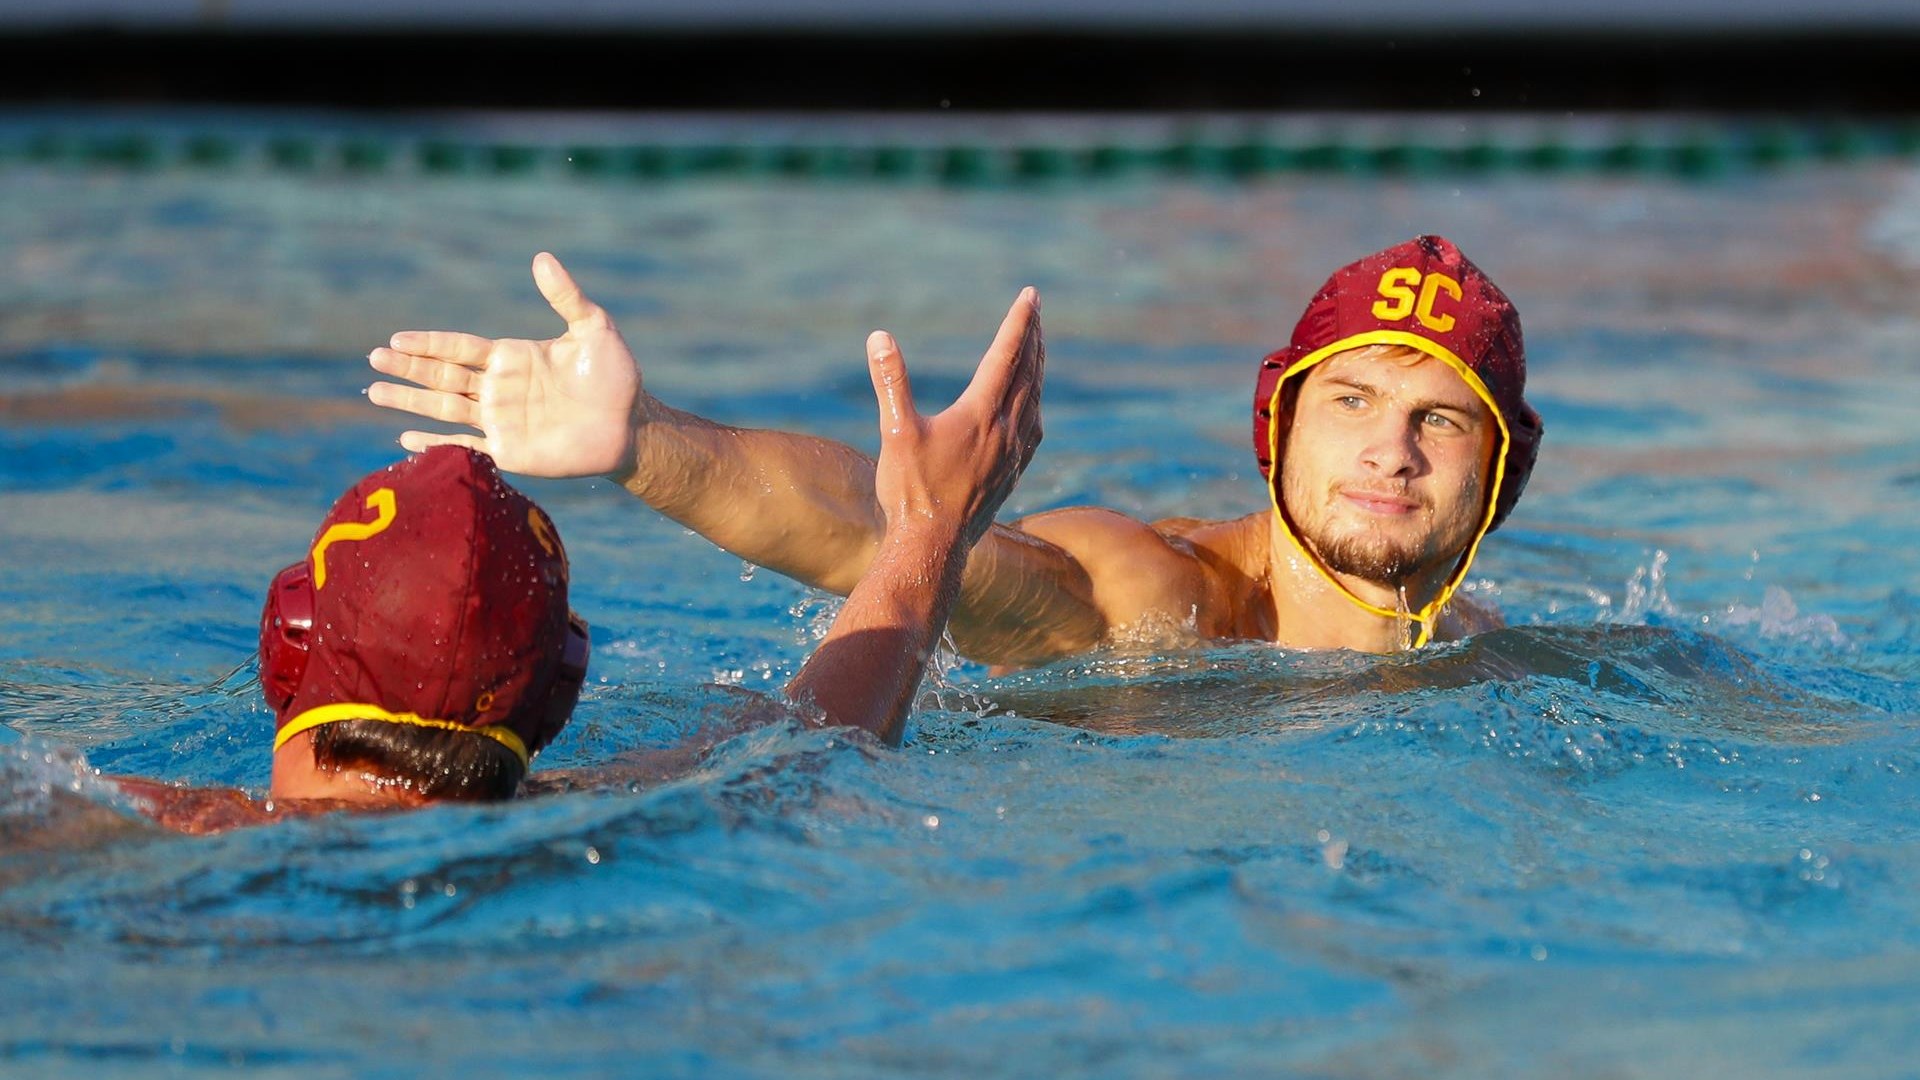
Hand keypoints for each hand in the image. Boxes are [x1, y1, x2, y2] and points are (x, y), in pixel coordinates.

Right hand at [367, 253, 640, 477]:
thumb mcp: (593, 329)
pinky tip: (404, 440)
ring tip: (374, 391)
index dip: (428, 343)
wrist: (631, 426)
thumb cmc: (615, 377)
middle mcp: (498, 387)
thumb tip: (541, 258)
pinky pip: (463, 444)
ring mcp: (500, 420)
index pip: (459, 347)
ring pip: (442, 408)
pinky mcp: (508, 450)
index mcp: (512, 357)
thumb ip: (566, 296)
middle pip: (442, 375)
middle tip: (373, 358)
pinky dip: (434, 443)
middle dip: (407, 367)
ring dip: (408, 401)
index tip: (396, 339)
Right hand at [866, 287, 1043, 549]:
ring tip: (1037, 350)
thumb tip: (880, 337)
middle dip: (1033, 336)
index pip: (1007, 354)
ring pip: (1035, 399)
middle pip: (1028, 372)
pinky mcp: (1012, 474)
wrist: (932, 546)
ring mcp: (1013, 454)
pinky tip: (1033, 409)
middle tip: (1035, 309)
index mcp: (980, 412)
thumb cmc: (912, 490)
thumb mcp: (895, 431)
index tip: (1031, 295)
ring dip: (1037, 369)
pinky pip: (1034, 429)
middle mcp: (1006, 429)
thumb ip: (891, 381)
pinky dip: (1036, 405)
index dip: (1020, 321)